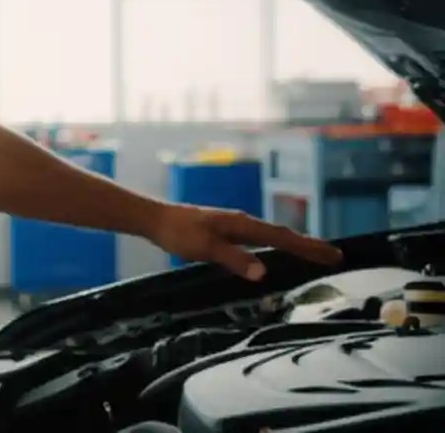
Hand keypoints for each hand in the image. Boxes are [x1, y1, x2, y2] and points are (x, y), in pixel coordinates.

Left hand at [148, 203, 342, 280]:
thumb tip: (263, 272)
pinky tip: (276, 253)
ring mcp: (235, 226)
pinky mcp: (227, 232)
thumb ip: (233, 259)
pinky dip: (276, 245)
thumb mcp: (204, 248)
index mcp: (242, 225)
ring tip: (316, 255)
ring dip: (295, 245)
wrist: (155, 220)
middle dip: (309, 246)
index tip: (334, 255)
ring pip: (273, 236)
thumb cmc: (178, 233)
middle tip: (336, 257)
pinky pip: (260, 239)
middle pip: (283, 235)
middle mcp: (243, 223)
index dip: (308, 248)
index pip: (283, 238)